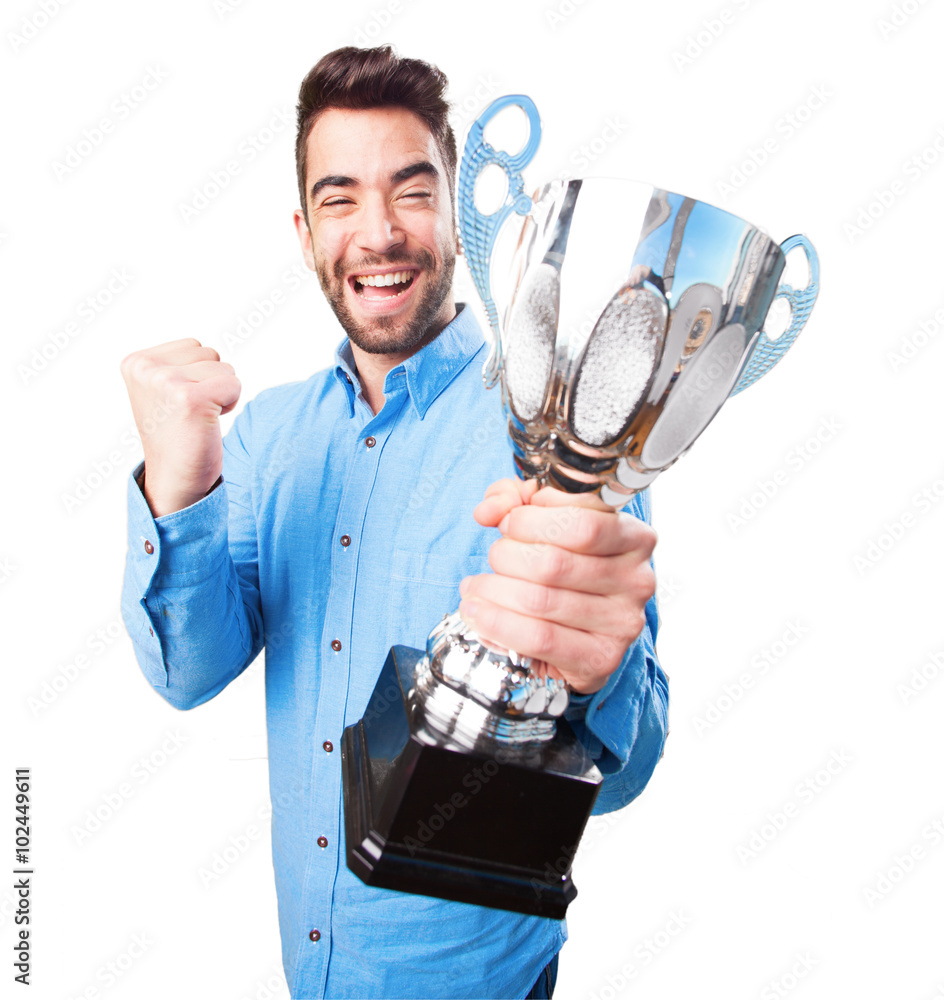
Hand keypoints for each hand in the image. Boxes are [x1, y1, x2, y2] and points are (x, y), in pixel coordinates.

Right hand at [119, 338, 240, 516]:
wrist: (174, 478)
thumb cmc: (176, 434)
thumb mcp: (162, 390)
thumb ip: (174, 363)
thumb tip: (202, 348)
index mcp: (136, 363)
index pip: (193, 346)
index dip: (198, 375)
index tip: (179, 403)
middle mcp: (146, 369)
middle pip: (210, 353)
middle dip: (211, 382)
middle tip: (191, 413)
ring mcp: (166, 382)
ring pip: (225, 368)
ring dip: (221, 394)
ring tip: (198, 418)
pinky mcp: (190, 398)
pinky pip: (234, 384)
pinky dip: (231, 403)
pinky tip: (209, 422)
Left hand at [458, 478, 656, 694]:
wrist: (576, 634)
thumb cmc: (563, 568)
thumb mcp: (543, 520)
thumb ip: (515, 499)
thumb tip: (491, 508)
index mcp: (634, 537)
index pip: (582, 522)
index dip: (531, 519)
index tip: (508, 522)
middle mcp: (636, 579)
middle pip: (554, 563)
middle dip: (507, 555)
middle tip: (494, 557)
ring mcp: (622, 623)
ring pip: (541, 600)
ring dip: (494, 590)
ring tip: (476, 587)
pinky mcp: (600, 658)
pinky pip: (538, 638)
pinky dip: (498, 623)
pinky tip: (478, 613)